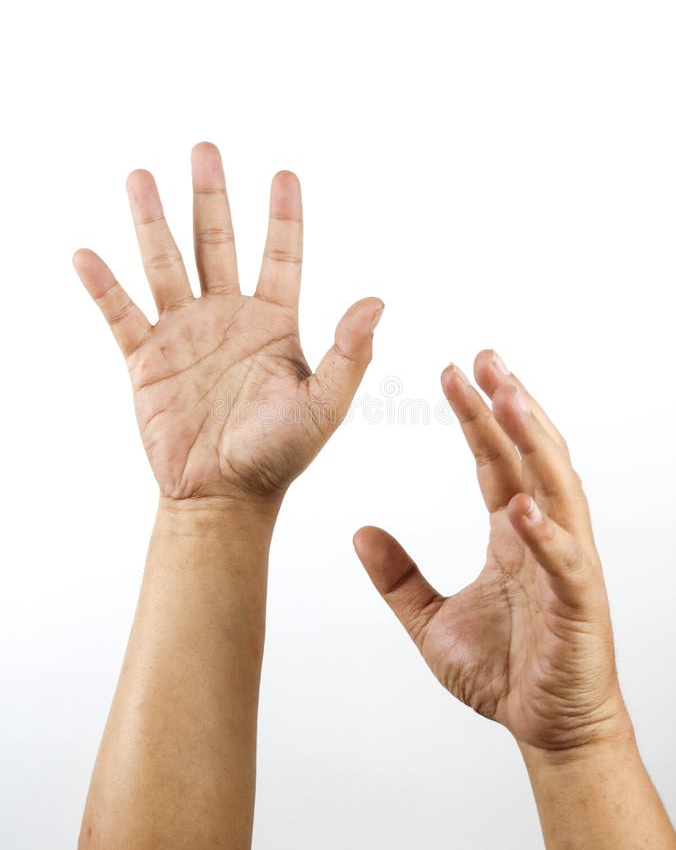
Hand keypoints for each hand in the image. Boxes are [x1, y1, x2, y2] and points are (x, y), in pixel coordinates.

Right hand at [74, 142, 382, 501]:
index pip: (281, 256)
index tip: (283, 174)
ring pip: (165, 265)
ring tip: (140, 177)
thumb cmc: (280, 454)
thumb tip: (376, 300)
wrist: (226, 496)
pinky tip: (88, 255)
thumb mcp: (325, 405)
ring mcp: (185, 335)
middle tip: (205, 148)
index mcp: (274, 324)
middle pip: (216, 243)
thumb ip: (350, 354)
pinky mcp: (147, 360)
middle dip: (210, 197)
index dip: (283, 216)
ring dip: (152, 222)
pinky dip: (104, 287)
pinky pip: (121, 315)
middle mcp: (228, 318)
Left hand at [354, 350, 631, 752]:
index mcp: (511, 533)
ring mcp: (566, 564)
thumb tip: (361, 533)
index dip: (475, 416)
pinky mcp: (580, 604)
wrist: (547, 727)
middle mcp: (543, 534)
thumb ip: (398, 576)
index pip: (494, 460)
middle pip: (528, 456)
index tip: (452, 373)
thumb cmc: (503, 672)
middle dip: (509, 404)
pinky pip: (565, 561)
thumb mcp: (430, 619)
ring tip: (510, 397)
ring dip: (535, 441)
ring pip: (556, 488)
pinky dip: (546, 532)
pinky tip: (521, 503)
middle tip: (486, 356)